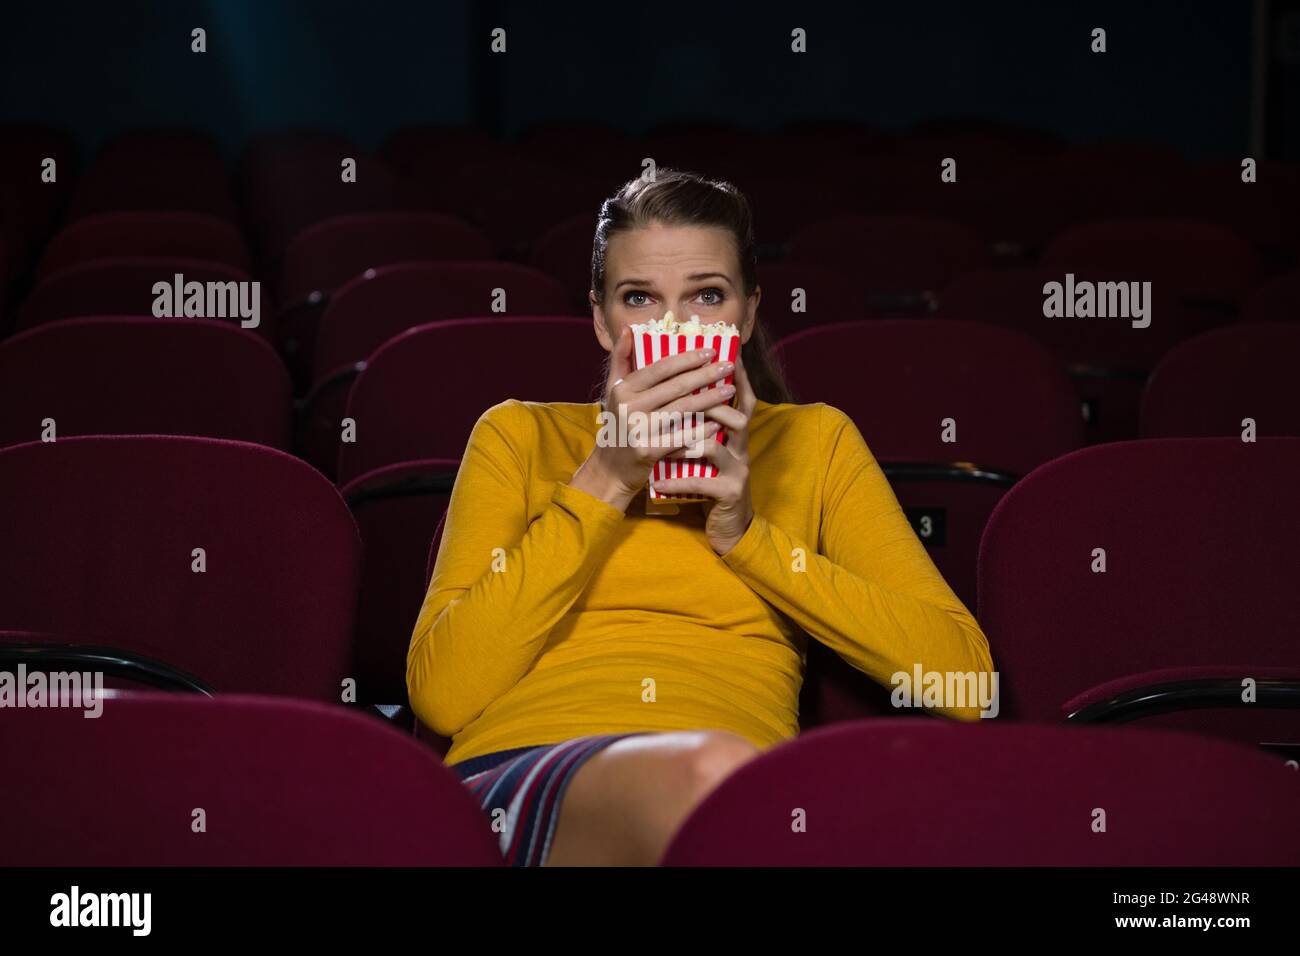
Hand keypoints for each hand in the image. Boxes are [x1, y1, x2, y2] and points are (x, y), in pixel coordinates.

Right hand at [570, 325, 735, 510]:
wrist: (610, 468)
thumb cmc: (618, 425)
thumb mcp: (613, 391)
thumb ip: (620, 359)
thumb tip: (628, 328)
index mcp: (622, 389)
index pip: (660, 368)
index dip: (687, 358)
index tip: (710, 350)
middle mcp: (628, 408)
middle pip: (675, 387)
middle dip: (705, 375)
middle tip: (727, 366)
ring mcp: (638, 431)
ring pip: (682, 410)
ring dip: (710, 399)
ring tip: (730, 389)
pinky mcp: (648, 452)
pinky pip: (680, 437)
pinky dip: (700, 429)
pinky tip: (718, 422)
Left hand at [653, 349, 756, 554]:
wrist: (727, 526)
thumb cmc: (710, 481)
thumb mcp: (706, 451)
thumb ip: (698, 423)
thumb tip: (678, 393)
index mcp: (734, 433)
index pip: (741, 397)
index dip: (736, 375)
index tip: (722, 351)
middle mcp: (741, 447)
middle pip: (736, 415)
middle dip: (711, 399)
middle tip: (683, 388)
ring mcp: (738, 470)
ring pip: (716, 446)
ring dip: (689, 440)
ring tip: (664, 438)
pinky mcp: (730, 493)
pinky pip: (703, 482)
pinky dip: (678, 482)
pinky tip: (657, 482)